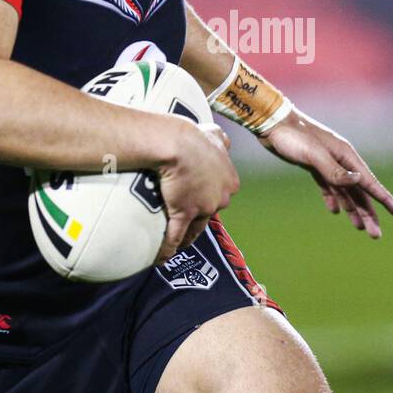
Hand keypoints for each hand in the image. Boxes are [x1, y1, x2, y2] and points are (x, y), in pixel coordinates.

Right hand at [156, 119, 238, 260]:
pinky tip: (163, 257)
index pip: (220, 195)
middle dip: (200, 220)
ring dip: (187, 239)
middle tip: (188, 224)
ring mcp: (204, 208)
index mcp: (230, 181)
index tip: (201, 204)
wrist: (179, 144)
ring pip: (195, 229)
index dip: (210, 200)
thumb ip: (221, 140)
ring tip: (179, 246)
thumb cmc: (194, 137)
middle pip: (210, 213)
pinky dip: (169, 248)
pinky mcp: (184, 214)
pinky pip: (176, 236)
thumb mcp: (214, 134)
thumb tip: (223, 140)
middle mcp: (221, 198)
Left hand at [257, 109, 392, 237]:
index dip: (386, 200)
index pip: (370, 183)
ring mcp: (327, 163)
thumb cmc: (293, 136)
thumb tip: (359, 180)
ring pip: (345, 192)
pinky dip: (333, 199)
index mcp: (346, 156)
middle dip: (369, 214)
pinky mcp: (314, 166)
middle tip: (376, 236)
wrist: (272, 123)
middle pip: (360, 192)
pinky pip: (329, 186)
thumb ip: (335, 170)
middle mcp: (341, 160)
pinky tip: (334, 211)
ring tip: (359, 228)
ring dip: (353, 209)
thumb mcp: (313, 155)